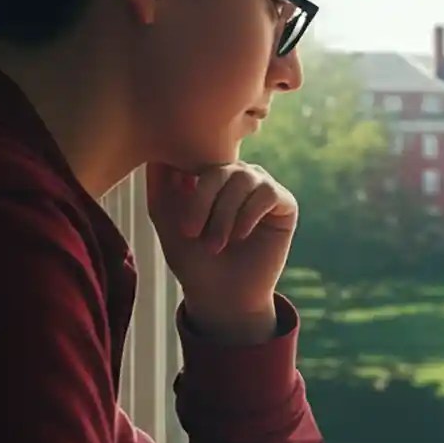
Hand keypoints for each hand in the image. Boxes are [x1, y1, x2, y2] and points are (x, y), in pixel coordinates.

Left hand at [146, 161, 298, 344]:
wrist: (222, 294)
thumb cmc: (192, 258)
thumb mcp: (166, 217)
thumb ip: (159, 182)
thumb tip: (158, 148)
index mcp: (210, 175)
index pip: (198, 160)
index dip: (189, 191)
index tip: (185, 229)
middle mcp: (237, 176)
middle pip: (220, 169)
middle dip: (204, 203)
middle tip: (193, 235)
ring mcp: (262, 187)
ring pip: (243, 179)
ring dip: (225, 214)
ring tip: (217, 244)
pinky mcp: (284, 203)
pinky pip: (267, 192)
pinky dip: (249, 214)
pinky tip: (240, 236)